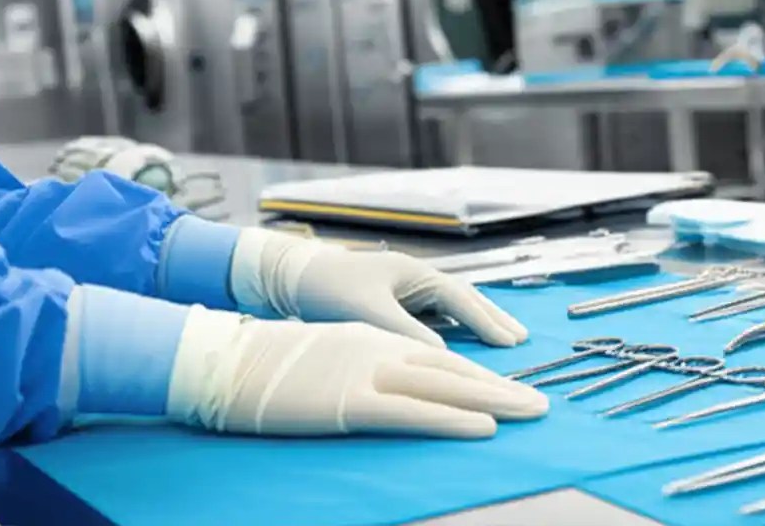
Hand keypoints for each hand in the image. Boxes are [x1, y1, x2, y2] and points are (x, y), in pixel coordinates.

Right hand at [167, 310, 547, 437]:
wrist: (223, 359)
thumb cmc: (266, 364)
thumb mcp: (323, 356)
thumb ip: (358, 366)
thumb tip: (384, 387)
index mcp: (372, 338)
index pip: (439, 357)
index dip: (480, 375)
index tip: (510, 389)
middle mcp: (378, 349)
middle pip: (454, 369)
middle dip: (502, 388)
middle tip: (540, 404)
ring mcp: (366, 373)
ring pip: (445, 387)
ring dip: (494, 401)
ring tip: (531, 412)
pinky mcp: (349, 401)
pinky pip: (413, 412)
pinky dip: (453, 419)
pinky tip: (484, 427)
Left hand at [231, 229, 528, 347]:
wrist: (291, 277)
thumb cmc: (328, 289)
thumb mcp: (369, 314)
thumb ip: (407, 334)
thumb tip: (445, 358)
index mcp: (416, 273)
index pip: (462, 300)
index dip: (488, 322)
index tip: (512, 344)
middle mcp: (416, 277)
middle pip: (465, 298)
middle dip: (493, 318)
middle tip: (521, 339)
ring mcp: (405, 288)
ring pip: (451, 307)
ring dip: (476, 322)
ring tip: (501, 339)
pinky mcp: (392, 301)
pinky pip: (433, 315)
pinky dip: (453, 327)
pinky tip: (459, 343)